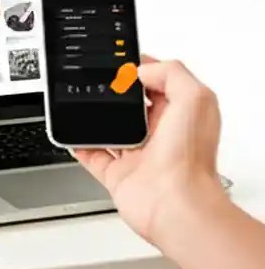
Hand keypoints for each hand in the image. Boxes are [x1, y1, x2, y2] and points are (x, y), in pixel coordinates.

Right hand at [73, 56, 224, 244]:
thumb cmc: (189, 160)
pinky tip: (72, 134)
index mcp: (179, 115)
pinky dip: (80, 145)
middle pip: (131, 106)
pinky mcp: (118, 174)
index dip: (139, 70)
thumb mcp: (196, 99)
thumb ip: (172, 74)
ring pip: (110, 129)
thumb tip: (142, 70)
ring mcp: (137, 155)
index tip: (121, 62)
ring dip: (94, 116)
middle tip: (96, 81)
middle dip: (114, 93)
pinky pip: (92, 156)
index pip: (157, 83)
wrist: (174, 205)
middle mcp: (159, 134)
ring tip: (79, 101)